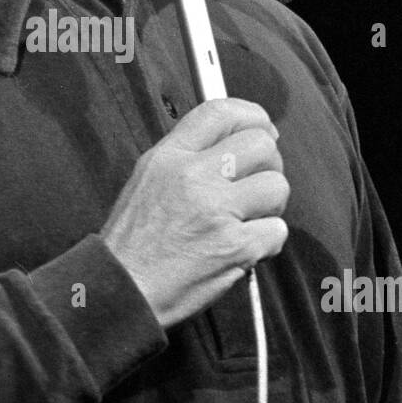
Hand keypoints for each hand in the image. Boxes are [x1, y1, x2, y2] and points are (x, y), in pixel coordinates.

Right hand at [100, 98, 289, 328]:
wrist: (124, 290)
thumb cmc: (134, 243)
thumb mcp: (147, 180)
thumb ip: (186, 156)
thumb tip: (230, 141)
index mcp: (169, 157)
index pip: (221, 112)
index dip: (251, 115)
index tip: (262, 127)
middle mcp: (194, 177)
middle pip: (261, 144)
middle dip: (268, 164)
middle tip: (256, 184)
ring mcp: (218, 211)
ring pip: (277, 186)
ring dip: (270, 205)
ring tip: (248, 219)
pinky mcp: (237, 247)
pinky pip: (278, 230)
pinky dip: (267, 241)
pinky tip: (244, 248)